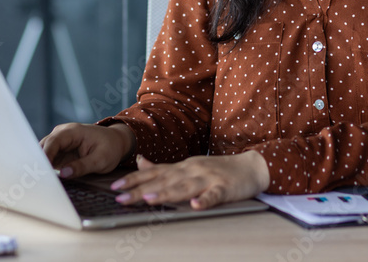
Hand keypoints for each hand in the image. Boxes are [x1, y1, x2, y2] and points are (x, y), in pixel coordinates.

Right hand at [40, 122, 135, 178]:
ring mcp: (60, 142)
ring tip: (39, 181)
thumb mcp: (101, 160)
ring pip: (44, 153)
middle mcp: (63, 134)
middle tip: (36, 179)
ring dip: (41, 166)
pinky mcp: (60, 151)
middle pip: (44, 146)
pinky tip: (44, 180)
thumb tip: (63, 174)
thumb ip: (82, 166)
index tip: (41, 170)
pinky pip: (49, 159)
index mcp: (73, 131)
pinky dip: (46, 168)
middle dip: (40, 162)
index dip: (45, 155)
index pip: (54, 142)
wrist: (116, 142)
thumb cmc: (110, 148)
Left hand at [109, 151, 269, 209]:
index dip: (134, 180)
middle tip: (121, 198)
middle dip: (141, 189)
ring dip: (166, 192)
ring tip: (149, 199)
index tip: (115, 187)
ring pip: (184, 187)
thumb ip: (164, 167)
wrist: (251, 166)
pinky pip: (214, 195)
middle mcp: (192, 170)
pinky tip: (196, 206)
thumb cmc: (218, 169)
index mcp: (182, 167)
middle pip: (163, 180)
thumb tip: (140, 161)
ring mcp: (208, 178)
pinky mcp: (225, 188)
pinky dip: (205, 200)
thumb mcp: (189, 165)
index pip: (154, 173)